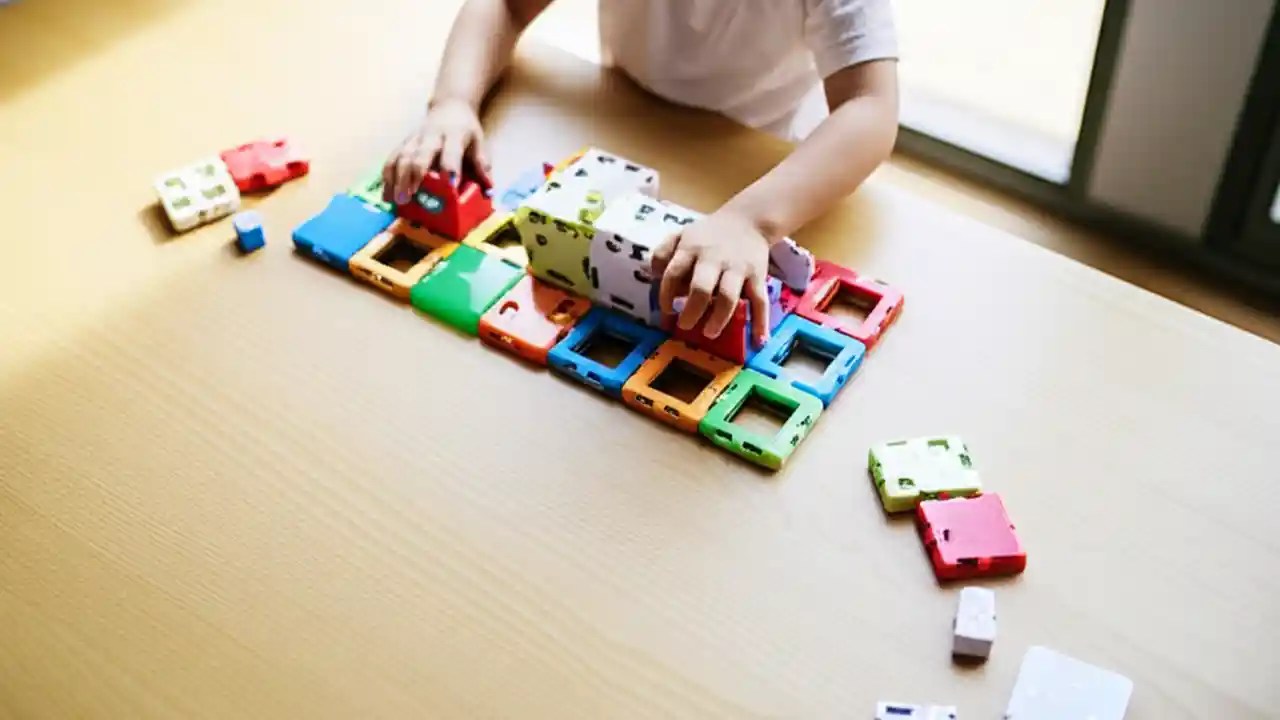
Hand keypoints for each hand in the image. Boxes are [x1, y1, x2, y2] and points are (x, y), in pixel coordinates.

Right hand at [382, 98, 492, 205]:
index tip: (450, 186)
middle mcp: (431, 136)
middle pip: (419, 155)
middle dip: (414, 176)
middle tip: (410, 197)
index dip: (450, 168)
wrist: (450, 105)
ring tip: (396, 200)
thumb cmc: (466, 129)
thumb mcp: (479, 142)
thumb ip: (482, 164)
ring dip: (397, 178)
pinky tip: (385, 190)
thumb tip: (489, 187)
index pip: (451, 153)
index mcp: (453, 135)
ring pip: (402, 156)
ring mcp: (415, 138)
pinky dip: (387, 174)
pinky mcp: (404, 141)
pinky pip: (392, 157)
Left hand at [653, 209, 772, 346]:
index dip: (667, 294)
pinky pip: (760, 300)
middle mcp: (713, 258)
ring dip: (719, 319)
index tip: (667, 310)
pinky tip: (759, 341)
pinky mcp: (757, 275)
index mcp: (691, 249)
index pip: (673, 273)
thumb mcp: (682, 234)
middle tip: (686, 326)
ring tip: (709, 333)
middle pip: (700, 288)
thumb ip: (663, 252)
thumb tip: (654, 276)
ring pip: (728, 297)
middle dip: (692, 311)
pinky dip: (760, 322)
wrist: (748, 220)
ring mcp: (737, 268)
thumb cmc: (708, 234)